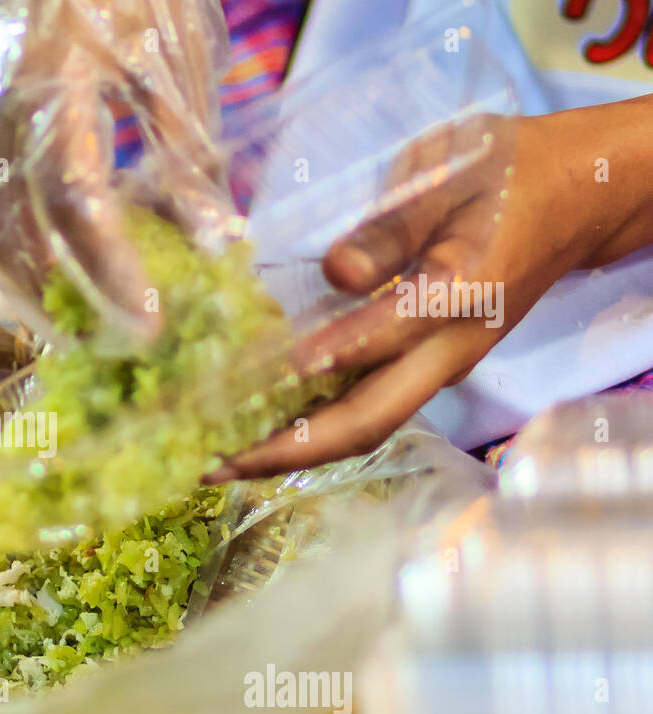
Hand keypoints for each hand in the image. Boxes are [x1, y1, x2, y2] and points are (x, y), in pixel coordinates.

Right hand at [0, 0, 231, 346]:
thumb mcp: (174, 55)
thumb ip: (186, 155)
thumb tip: (216, 248)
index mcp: (53, 76)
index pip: (74, 198)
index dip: (110, 270)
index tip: (150, 325)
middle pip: (9, 232)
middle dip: (58, 303)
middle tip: (113, 348)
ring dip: (28, 287)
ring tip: (82, 324)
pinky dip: (16, 249)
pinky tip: (57, 271)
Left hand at [210, 95, 652, 478]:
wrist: (573, 200)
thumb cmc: (507, 174)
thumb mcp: (452, 171)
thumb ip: (395, 223)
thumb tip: (339, 270)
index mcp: (465, 291)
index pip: (391, 330)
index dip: (334, 353)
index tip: (275, 372)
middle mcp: (451, 348)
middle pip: (370, 417)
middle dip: (290, 448)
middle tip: (217, 465)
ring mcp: (438, 366)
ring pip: (366, 425)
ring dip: (295, 450)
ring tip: (223, 463)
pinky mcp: (426, 368)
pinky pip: (368, 409)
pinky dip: (313, 429)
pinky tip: (262, 432)